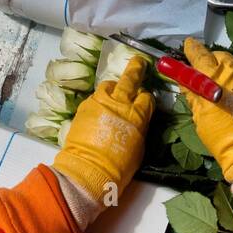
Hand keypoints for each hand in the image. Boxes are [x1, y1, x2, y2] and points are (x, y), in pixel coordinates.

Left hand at [53, 54, 154, 205]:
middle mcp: (120, 103)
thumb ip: (140, 127)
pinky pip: (95, 97)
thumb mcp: (138, 147)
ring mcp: (100, 102)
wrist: (89, 170)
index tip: (145, 99)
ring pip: (109, 84)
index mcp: (137, 115)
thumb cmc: (119, 166)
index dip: (147, 97)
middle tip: (139, 62)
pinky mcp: (85, 106)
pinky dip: (99, 100)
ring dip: (113, 87)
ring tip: (113, 92)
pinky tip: (99, 109)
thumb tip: (138, 121)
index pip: (147, 97)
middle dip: (136, 69)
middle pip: (130, 79)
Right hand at [181, 38, 232, 181]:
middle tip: (212, 74)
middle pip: (221, 56)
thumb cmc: (223, 138)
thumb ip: (193, 95)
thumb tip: (185, 81)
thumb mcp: (201, 118)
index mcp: (212, 77)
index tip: (189, 47)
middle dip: (214, 61)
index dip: (192, 50)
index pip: (199, 54)